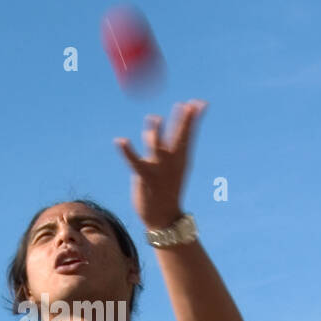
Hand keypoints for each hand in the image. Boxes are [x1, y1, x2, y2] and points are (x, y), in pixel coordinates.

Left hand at [114, 99, 207, 229]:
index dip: (194, 118)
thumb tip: (161, 124)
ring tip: (153, 118)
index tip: (200, 102)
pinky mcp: (144, 176)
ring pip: (157, 146)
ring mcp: (159, 169)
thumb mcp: (172, 165)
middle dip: (182, 121)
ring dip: (155, 132)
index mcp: (181, 158)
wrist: (164, 217)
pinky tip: (121, 141)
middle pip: (178, 137)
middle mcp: (172, 162)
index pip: (189, 134)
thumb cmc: (166, 188)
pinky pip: (134, 161)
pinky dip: (127, 151)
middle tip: (185, 104)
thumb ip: (166, 143)